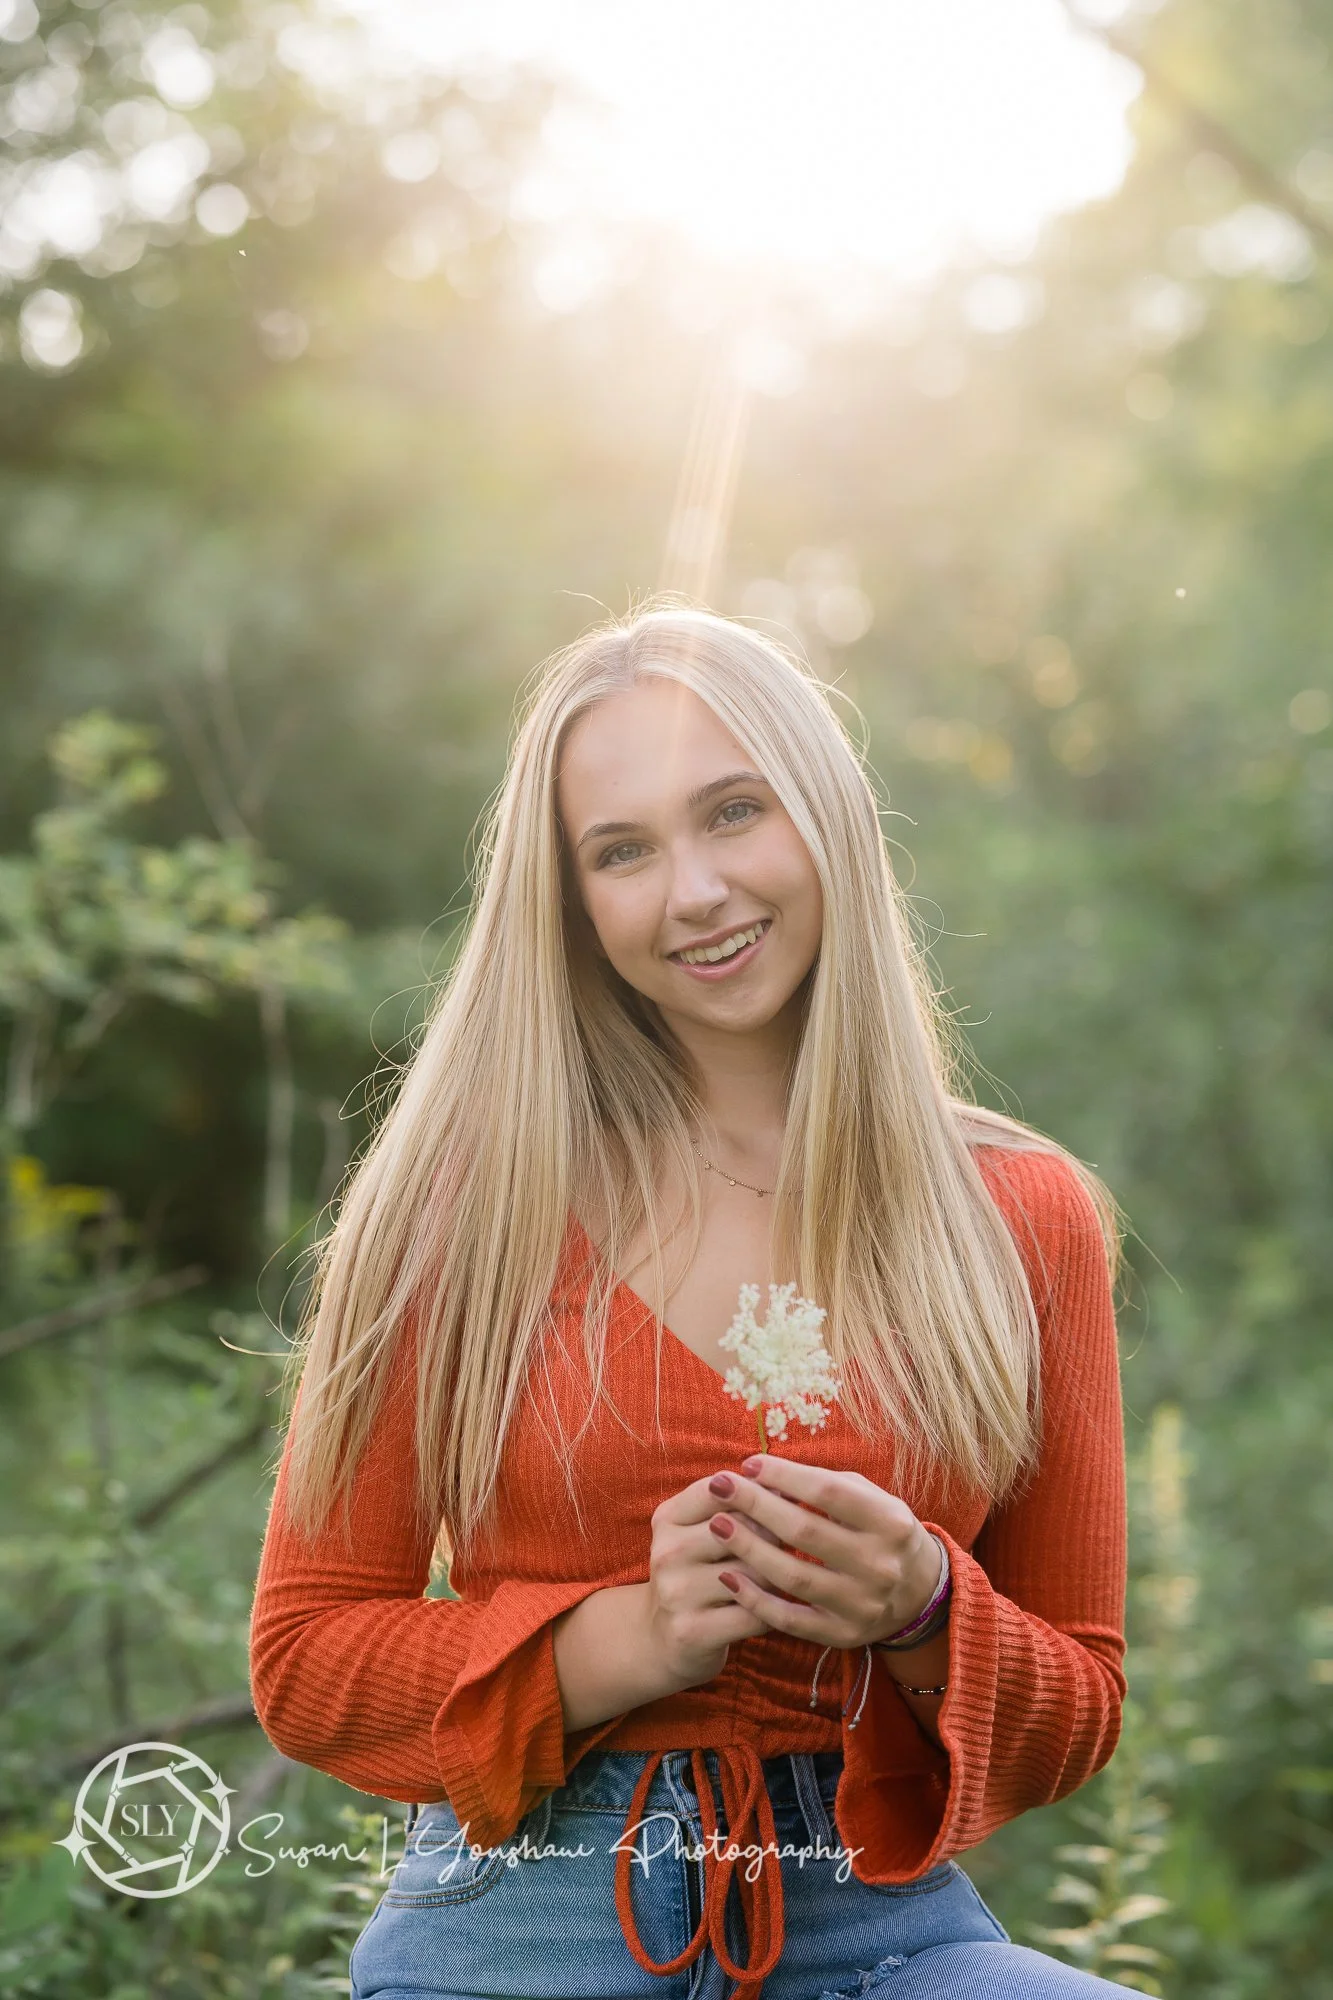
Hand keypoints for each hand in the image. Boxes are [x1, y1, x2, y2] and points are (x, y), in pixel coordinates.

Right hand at [645, 1472, 790, 1689]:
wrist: (662, 1639)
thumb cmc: (697, 1573)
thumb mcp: (700, 1531)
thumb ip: (735, 1504)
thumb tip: (787, 1486)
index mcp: (668, 1518)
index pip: (722, 1489)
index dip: (760, 1494)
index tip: (781, 1501)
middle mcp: (667, 1552)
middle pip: (745, 1529)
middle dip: (774, 1538)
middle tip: (782, 1548)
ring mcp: (677, 1593)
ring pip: (756, 1574)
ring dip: (777, 1578)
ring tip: (779, 1579)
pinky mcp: (692, 1632)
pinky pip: (754, 1614)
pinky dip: (772, 1611)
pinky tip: (772, 1609)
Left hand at [704, 1456, 941, 1649]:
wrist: (919, 1593)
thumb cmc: (881, 1531)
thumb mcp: (872, 1499)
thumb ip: (828, 1484)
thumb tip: (764, 1471)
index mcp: (890, 1522)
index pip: (828, 1491)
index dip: (784, 1475)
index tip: (749, 1463)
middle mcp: (880, 1565)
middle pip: (805, 1531)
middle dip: (756, 1505)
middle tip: (720, 1485)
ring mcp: (862, 1605)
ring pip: (793, 1577)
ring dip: (749, 1549)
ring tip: (716, 1525)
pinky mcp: (842, 1634)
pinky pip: (790, 1620)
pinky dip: (756, 1599)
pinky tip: (728, 1576)